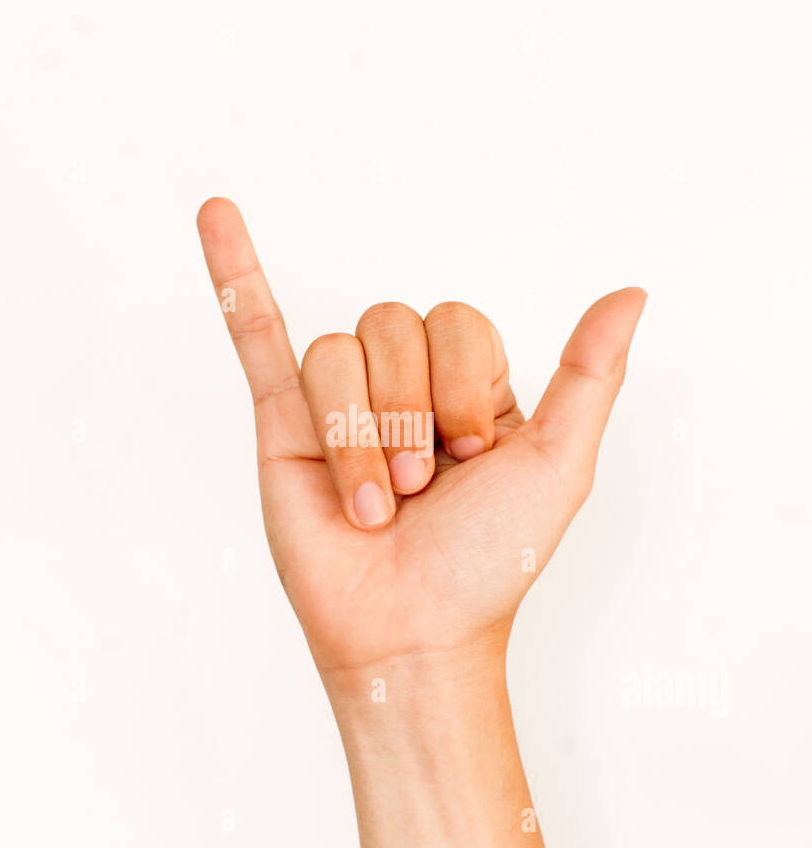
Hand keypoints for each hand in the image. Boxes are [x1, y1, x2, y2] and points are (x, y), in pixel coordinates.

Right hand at [197, 198, 645, 681]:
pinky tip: (216, 214)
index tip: (474, 457)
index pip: (456, 322)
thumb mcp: (559, 465)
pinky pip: (254, 334)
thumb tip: (631, 292)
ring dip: (357, 436)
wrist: (411, 633)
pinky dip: (233, 274)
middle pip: (392, 326)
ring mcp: (337, 401)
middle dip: (407, 412)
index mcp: (465, 387)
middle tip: (419, 489)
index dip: (462, 383)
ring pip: (334, 352)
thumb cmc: (486, 563)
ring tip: (372, 505)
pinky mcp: (281, 424)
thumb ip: (590, 375)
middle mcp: (400, 386)